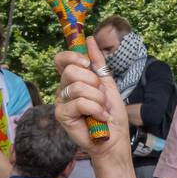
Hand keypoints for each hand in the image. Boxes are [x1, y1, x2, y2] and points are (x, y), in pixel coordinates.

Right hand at [54, 35, 130, 162]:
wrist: (114, 138)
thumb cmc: (111, 114)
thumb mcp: (108, 84)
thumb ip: (98, 63)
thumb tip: (89, 39)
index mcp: (73, 80)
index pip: (62, 59)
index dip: (72, 56)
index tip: (87, 62)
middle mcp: (64, 89)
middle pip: (71, 71)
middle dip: (93, 82)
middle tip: (101, 96)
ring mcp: (61, 102)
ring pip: (77, 87)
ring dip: (98, 98)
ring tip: (102, 109)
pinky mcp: (62, 115)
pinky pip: (79, 102)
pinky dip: (96, 109)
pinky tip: (100, 117)